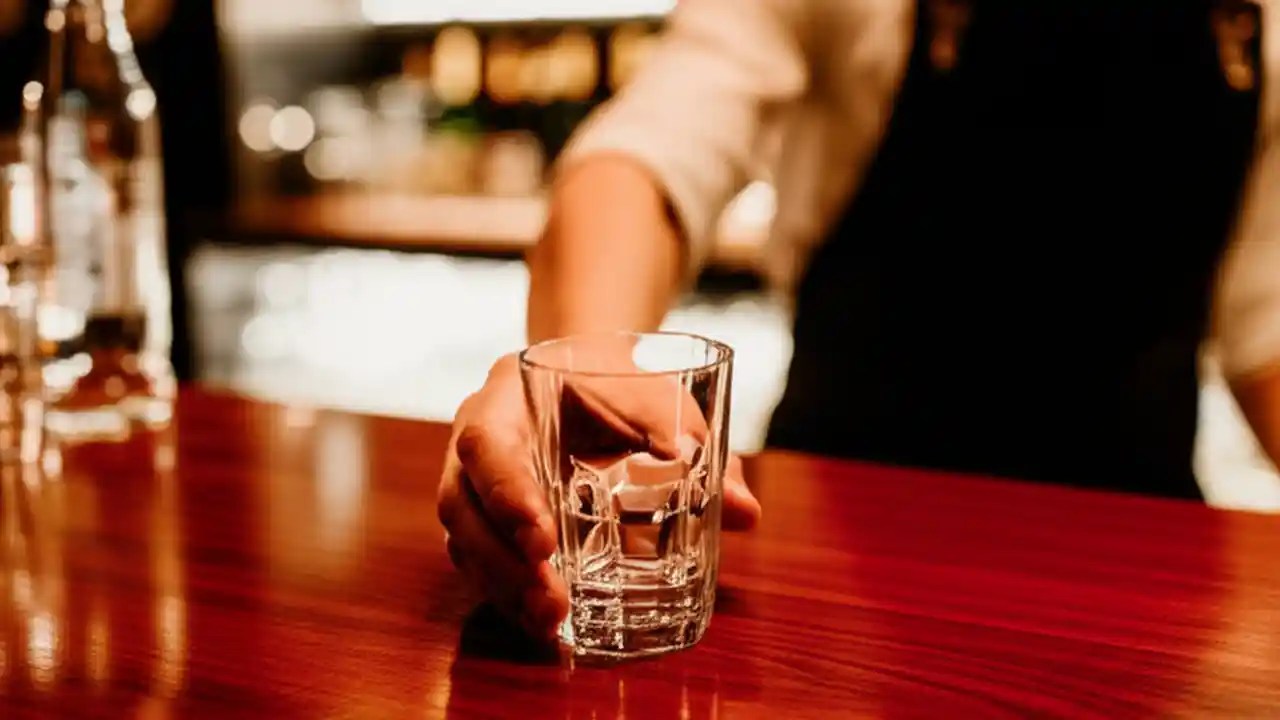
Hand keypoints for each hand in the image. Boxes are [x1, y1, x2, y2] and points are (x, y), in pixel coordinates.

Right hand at [437, 353, 761, 639]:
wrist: (584, 373)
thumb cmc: (616, 383)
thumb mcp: (652, 395)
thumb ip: (691, 441)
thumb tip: (744, 511)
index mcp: (506, 398)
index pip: (486, 445)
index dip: (506, 494)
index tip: (543, 539)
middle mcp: (476, 443)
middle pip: (461, 504)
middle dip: (502, 558)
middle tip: (551, 598)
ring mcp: (475, 485)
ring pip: (466, 541)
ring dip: (504, 586)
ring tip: (550, 622)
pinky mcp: (487, 522)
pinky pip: (481, 562)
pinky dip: (509, 595)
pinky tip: (544, 624)